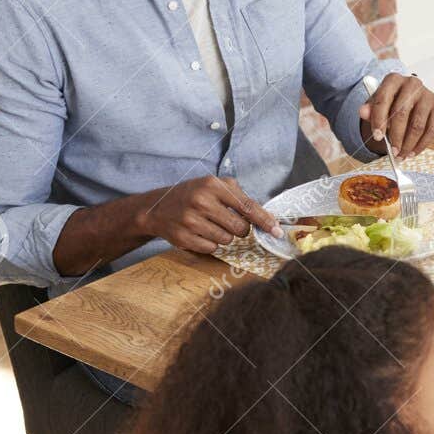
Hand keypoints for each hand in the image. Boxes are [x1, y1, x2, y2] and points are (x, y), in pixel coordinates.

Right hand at [138, 176, 279, 253]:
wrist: (156, 207)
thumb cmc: (194, 196)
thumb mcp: (215, 187)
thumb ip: (241, 199)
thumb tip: (269, 219)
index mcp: (213, 185)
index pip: (248, 206)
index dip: (265, 221)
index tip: (278, 231)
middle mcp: (201, 201)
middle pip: (240, 228)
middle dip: (240, 229)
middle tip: (228, 222)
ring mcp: (190, 220)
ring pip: (227, 240)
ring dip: (225, 236)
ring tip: (211, 225)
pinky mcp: (182, 237)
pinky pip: (212, 248)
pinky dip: (211, 243)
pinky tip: (200, 233)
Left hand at [357, 73, 433, 157]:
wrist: (409, 97)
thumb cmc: (391, 101)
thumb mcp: (377, 103)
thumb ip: (369, 109)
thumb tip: (363, 113)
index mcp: (393, 79)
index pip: (383, 100)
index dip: (379, 120)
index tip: (377, 137)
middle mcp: (412, 83)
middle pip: (402, 113)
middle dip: (396, 136)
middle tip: (392, 151)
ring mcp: (427, 94)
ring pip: (418, 124)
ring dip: (409, 144)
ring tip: (401, 154)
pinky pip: (431, 129)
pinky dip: (422, 144)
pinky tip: (413, 152)